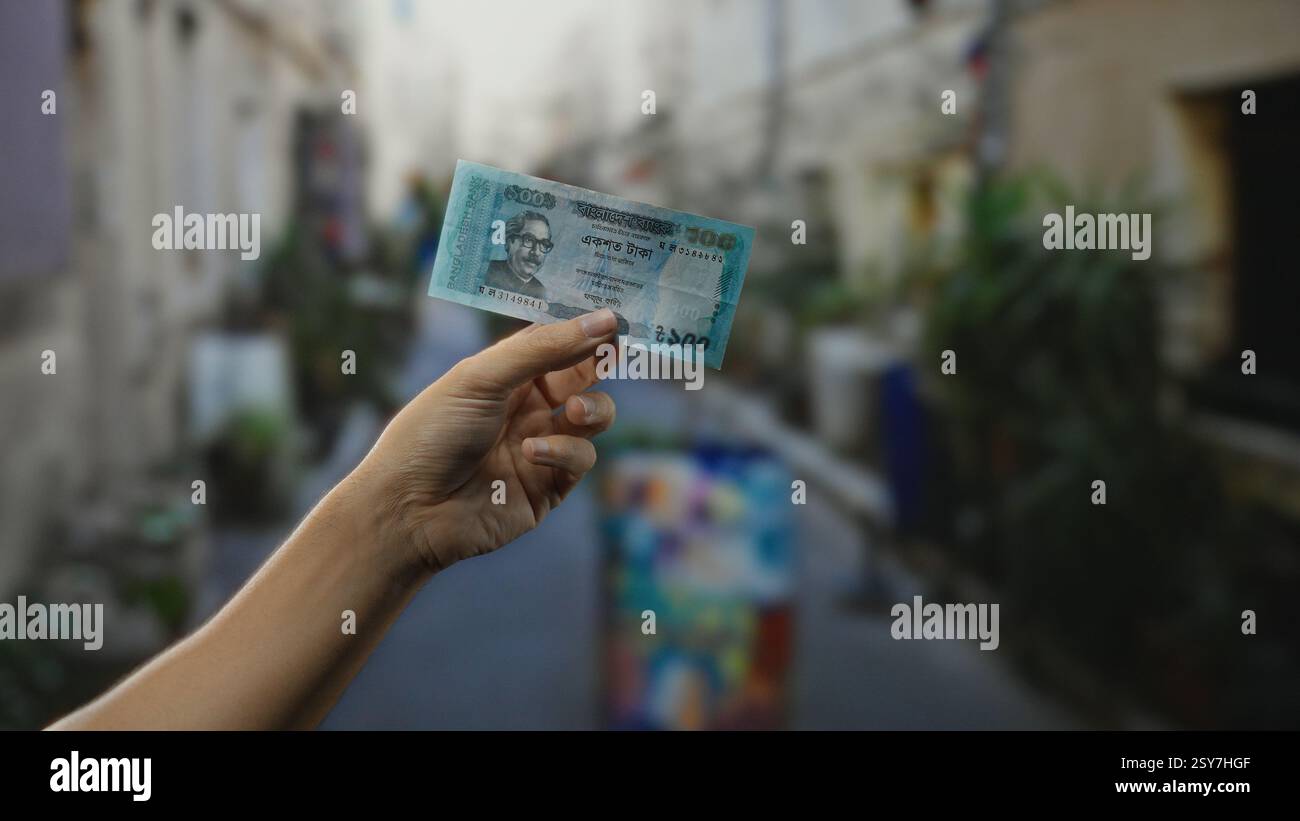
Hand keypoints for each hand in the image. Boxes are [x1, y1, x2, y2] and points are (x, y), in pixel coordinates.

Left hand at [350, 308, 619, 574]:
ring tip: (576, 413)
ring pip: (594, 419)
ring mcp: (541, 447)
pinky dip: (564, 453)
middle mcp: (526, 407)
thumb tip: (604, 319)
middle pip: (583, 377)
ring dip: (594, 410)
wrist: (408, 509)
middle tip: (618, 355)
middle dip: (601, 365)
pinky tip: (531, 453)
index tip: (615, 319)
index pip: (556, 342)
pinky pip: (580, 460)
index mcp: (506, 375)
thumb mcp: (482, 377)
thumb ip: (544, 348)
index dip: (585, 330)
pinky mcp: (549, 488)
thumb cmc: (432, 433)